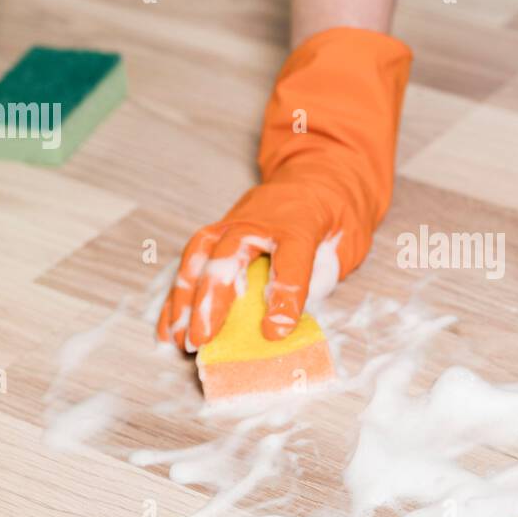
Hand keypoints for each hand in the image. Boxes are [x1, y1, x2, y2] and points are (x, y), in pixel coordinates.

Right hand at [156, 27, 412, 349]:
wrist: (316, 176)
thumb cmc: (334, 218)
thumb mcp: (347, 243)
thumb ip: (323, 277)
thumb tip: (292, 316)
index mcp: (300, 224)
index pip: (291, 262)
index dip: (284, 298)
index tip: (273, 332)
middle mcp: (258, 221)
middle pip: (229, 257)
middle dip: (212, 301)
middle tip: (202, 340)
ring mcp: (231, 224)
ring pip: (199, 259)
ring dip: (184, 300)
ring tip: (180, 339)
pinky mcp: (216, 233)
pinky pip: (190, 263)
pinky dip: (177, 296)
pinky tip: (170, 327)